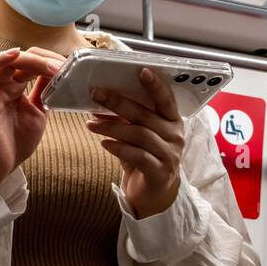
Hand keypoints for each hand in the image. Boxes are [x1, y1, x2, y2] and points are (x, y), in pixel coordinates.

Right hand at [0, 46, 65, 185]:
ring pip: (6, 62)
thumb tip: (57, 75)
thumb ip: (43, 94)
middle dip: (44, 60)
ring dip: (30, 60)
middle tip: (63, 67)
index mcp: (14, 88)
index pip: (31, 65)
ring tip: (51, 66)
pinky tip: (15, 54)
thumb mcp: (38, 114)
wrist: (0, 169)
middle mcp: (2, 86)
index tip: (69, 67)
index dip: (49, 62)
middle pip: (21, 61)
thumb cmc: (15, 143)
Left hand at [85, 66, 184, 218]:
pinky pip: (138, 156)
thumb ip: (127, 119)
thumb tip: (102, 99)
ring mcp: (170, 154)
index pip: (165, 99)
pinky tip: (104, 144)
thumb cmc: (145, 158)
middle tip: (96, 94)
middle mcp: (175, 136)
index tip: (141, 71)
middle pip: (145, 115)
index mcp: (173, 121)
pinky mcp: (160, 172)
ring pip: (139, 134)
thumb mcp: (138, 135)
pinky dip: (119, 148)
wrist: (153, 194)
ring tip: (91, 124)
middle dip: (118, 103)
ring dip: (112, 126)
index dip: (155, 85)